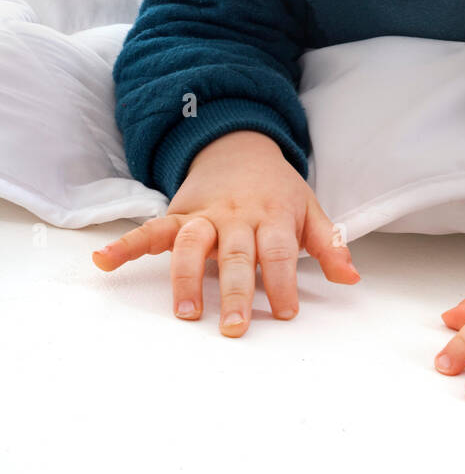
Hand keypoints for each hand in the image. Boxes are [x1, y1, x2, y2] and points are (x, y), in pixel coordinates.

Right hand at [90, 130, 359, 333]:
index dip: (281, 282)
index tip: (284, 313)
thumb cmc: (277, 189)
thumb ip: (328, 244)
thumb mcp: (309, 208)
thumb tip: (351, 277)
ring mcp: (205, 214)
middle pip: (237, 253)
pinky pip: (151, 229)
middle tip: (236, 327)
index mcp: (273, 215)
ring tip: (186, 312)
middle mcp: (238, 216)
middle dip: (237, 290)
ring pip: (191, 242)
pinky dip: (126, 245)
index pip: (279, 252)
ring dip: (186, 277)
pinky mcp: (178, 215)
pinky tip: (104, 263)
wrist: (240, 146)